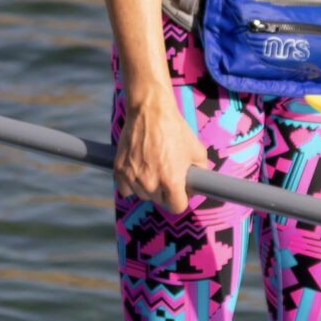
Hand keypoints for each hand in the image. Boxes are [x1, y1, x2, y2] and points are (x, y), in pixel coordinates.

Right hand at [115, 87, 199, 213]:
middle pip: (159, 201)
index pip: (177, 207)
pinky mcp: (119, 170)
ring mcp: (133, 177)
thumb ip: (201, 172)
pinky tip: (138, 171)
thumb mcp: (197, 151)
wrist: (150, 112)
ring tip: (153, 168)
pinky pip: (125, 189)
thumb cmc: (175, 130)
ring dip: (148, 187)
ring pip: (143, 195)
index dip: (181, 200)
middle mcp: (151, 183)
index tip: (180, 192)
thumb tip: (199, 185)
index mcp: (172, 181)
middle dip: (165, 191)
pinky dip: (131, 183)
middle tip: (167, 174)